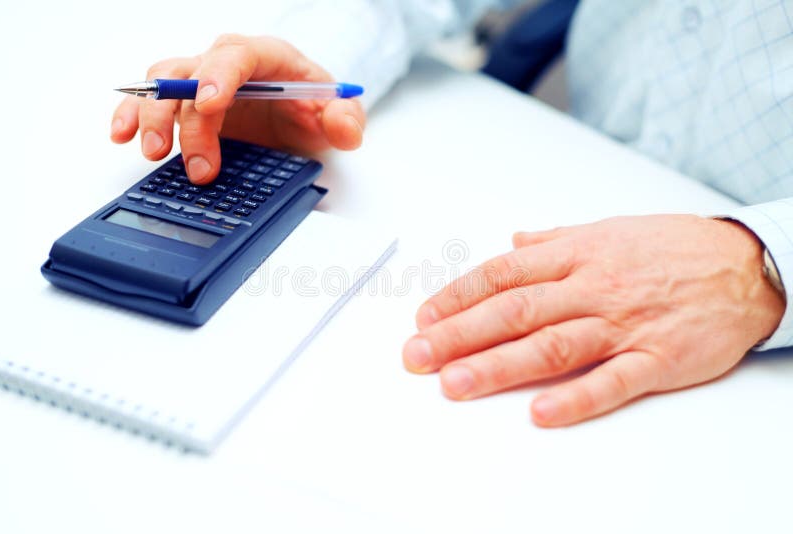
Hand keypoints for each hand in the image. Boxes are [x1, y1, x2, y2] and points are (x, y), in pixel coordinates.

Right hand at [110, 34, 364, 183]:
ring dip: (154, 118)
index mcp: (265, 56)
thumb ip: (346, 120)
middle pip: (193, 75)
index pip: (236, 55)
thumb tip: (343, 126)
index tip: (210, 104)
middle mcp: (226, 63)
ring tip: (156, 154)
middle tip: (197, 164)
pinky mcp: (185, 105)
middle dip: (188, 119)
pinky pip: (150, 100)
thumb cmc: (312, 104)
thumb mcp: (338, 115)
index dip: (219, 76)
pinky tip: (121, 134)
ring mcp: (201, 81)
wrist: (298, 111)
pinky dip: (131, 115)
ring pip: (163, 85)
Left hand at [402, 215, 785, 425]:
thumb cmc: (672, 247)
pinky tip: (539, 412)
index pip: (503, 274)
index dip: (458, 296)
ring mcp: (625, 322)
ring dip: (499, 365)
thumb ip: (556, 239)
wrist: (747, 264)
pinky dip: (576, 397)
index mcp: (577, 254)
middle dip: (459, 334)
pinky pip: (613, 380)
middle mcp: (593, 286)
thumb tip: (515, 240)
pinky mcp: (659, 357)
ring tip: (455, 383)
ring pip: (552, 344)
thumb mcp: (609, 229)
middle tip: (417, 356)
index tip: (424, 317)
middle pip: (514, 311)